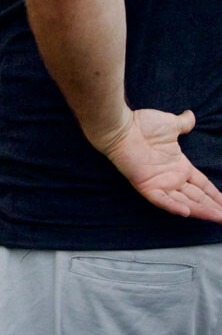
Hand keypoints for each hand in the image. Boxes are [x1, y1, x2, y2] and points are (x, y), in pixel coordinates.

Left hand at [97, 108, 221, 222]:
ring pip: (184, 202)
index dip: (215, 194)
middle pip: (197, 197)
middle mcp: (172, 178)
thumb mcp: (171, 125)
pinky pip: (161, 200)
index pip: (202, 184)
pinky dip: (173, 206)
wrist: (122, 126)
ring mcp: (159, 183)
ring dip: (201, 210)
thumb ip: (183, 124)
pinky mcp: (146, 186)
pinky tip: (187, 212)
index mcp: (180, 166)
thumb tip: (190, 116)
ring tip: (217, 218)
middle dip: (213, 207)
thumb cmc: (143, 125)